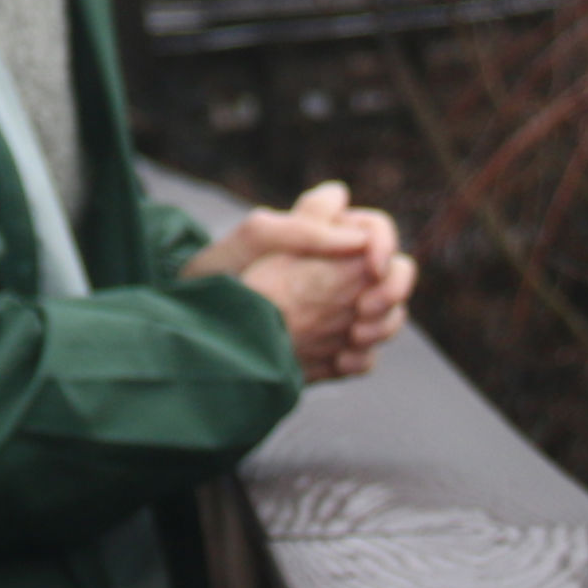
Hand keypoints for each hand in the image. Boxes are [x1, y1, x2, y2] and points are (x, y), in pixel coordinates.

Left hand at [190, 180, 419, 379]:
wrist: (192, 335)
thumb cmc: (213, 276)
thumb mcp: (250, 240)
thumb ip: (303, 227)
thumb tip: (357, 236)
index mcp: (320, 238)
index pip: (375, 229)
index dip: (384, 244)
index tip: (370, 267)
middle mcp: (336, 275)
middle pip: (395, 275)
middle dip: (392, 291)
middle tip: (363, 310)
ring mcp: (336, 315)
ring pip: (389, 317)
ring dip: (382, 327)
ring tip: (349, 336)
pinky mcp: (330, 351)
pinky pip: (366, 357)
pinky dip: (360, 359)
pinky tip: (335, 361)